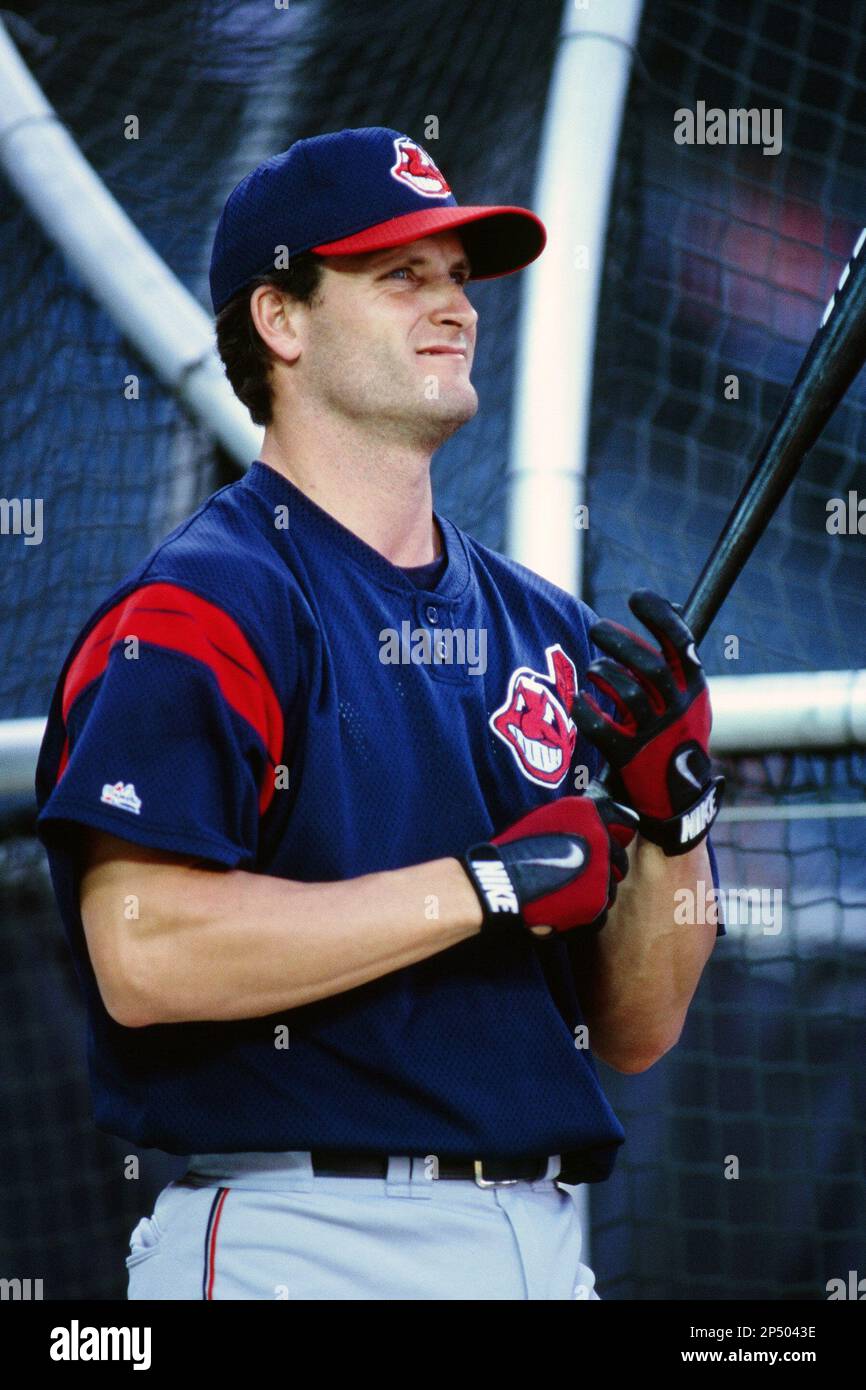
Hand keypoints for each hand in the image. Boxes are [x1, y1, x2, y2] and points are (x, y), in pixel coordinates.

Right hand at [460, 780, 638, 936]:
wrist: (500, 882)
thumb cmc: (513, 847)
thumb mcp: (540, 816)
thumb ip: (572, 817)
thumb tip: (593, 820)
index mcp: (589, 813)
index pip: (625, 821)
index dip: (619, 833)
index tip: (614, 841)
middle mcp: (602, 840)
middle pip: (620, 859)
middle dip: (606, 868)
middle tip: (581, 875)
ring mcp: (601, 873)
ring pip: (612, 889)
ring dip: (596, 893)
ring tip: (566, 894)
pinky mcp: (596, 904)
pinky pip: (601, 914)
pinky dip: (586, 915)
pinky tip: (564, 910)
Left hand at [572, 589, 723, 855]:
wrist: (678, 800)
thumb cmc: (675, 740)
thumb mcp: (688, 702)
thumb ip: (674, 667)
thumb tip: (663, 612)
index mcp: (694, 690)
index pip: (681, 643)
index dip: (659, 616)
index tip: (636, 597)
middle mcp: (679, 709)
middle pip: (649, 665)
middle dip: (618, 640)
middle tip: (596, 628)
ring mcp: (656, 734)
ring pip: (628, 692)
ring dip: (603, 673)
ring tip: (592, 669)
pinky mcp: (632, 758)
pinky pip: (603, 729)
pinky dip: (586, 712)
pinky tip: (577, 702)